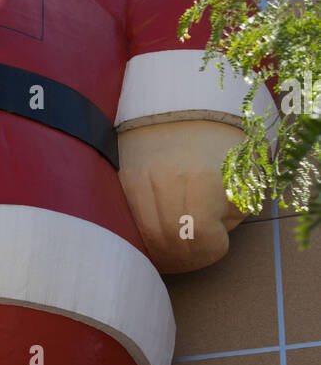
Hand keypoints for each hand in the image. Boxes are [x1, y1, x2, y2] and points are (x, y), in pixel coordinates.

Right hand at [118, 119, 245, 273]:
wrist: (185, 106)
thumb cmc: (221, 142)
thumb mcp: (244, 177)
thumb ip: (231, 215)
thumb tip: (209, 239)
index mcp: (201, 182)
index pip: (202, 241)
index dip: (214, 248)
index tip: (218, 239)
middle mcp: (164, 183)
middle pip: (171, 245)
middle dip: (187, 258)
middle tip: (195, 254)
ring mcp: (137, 182)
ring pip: (145, 238)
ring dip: (162, 253)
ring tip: (175, 249)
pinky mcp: (121, 182)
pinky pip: (127, 222)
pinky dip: (141, 235)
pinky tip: (153, 235)